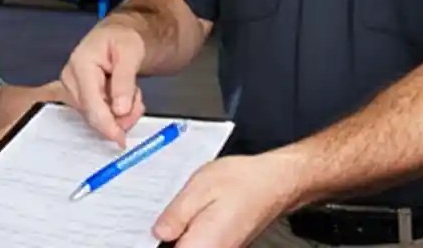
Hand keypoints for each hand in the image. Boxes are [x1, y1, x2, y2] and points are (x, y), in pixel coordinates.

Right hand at [59, 21, 146, 146]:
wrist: (117, 37)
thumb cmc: (123, 40)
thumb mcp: (131, 52)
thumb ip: (124, 80)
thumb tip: (120, 110)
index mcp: (80, 64)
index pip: (91, 102)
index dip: (106, 123)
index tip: (121, 139)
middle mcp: (70, 80)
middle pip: (93, 115)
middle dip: (120, 117)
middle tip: (139, 103)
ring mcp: (72, 91)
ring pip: (97, 118)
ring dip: (120, 114)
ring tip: (132, 93)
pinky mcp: (78, 99)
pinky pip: (97, 115)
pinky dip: (114, 113)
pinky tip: (122, 98)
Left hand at [153, 153, 304, 246]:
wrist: (275, 181)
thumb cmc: (244, 182)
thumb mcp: (198, 189)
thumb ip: (174, 215)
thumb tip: (158, 233)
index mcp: (201, 245)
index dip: (153, 244)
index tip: (146, 234)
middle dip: (164, 239)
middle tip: (159, 221)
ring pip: (188, 246)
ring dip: (176, 236)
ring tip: (175, 215)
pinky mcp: (224, 245)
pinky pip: (198, 243)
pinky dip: (188, 233)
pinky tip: (187, 216)